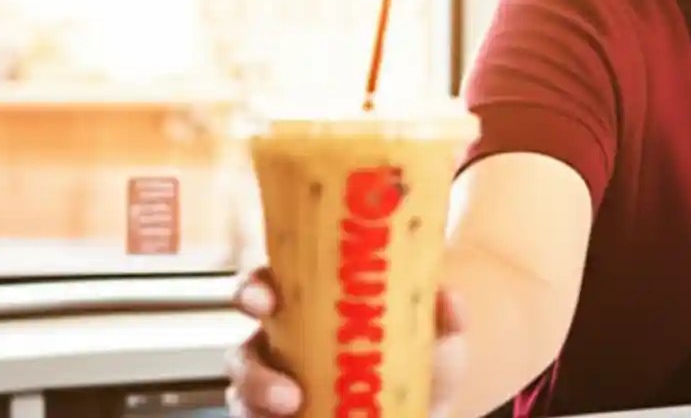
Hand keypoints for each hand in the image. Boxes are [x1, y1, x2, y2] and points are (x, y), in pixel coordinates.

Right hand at [225, 267, 467, 416]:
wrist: (423, 414)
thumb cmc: (422, 365)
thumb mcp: (437, 339)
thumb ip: (444, 315)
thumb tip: (447, 297)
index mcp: (308, 307)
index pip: (267, 286)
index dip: (254, 287)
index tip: (265, 297)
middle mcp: (282, 346)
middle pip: (243, 345)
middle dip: (251, 370)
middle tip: (280, 381)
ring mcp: (275, 391)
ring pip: (243, 392)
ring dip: (258, 398)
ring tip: (291, 408)